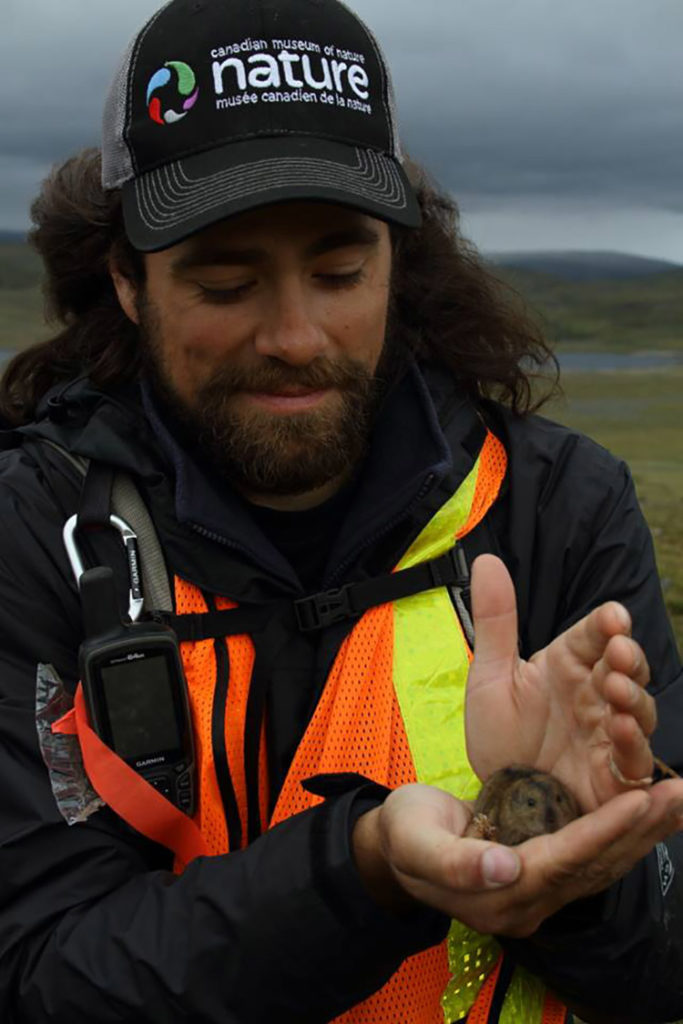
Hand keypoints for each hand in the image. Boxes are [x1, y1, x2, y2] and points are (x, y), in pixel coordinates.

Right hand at [352, 780, 682, 936]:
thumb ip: (457, 863)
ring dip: (642, 832)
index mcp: (499, 896)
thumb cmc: (405, 836)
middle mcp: (531, 903)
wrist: (399, 848)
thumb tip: (506, 868)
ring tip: (676, 798)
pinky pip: (594, 856)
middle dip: (639, 831)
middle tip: (678, 793)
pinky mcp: (547, 873)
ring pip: (602, 865)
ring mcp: (541, 893)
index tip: (640, 799)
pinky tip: (647, 810)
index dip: (603, 831)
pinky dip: (624, 833)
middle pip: (596, 868)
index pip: (563, 862)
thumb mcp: (416, 842)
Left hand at [465, 555, 656, 811]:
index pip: (596, 635)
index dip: (608, 624)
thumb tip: (486, 560)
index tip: (613, 615)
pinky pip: (633, 760)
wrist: (497, 799)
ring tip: (617, 688)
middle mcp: (595, 696)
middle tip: (618, 650)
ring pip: (638, 710)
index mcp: (568, 666)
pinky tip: (621, 731)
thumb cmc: (500, 738)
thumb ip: (495, 621)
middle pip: (626, 668)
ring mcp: (608, 736)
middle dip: (628, 657)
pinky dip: (633, 746)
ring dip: (634, 697)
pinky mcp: (614, 777)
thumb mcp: (490, 677)